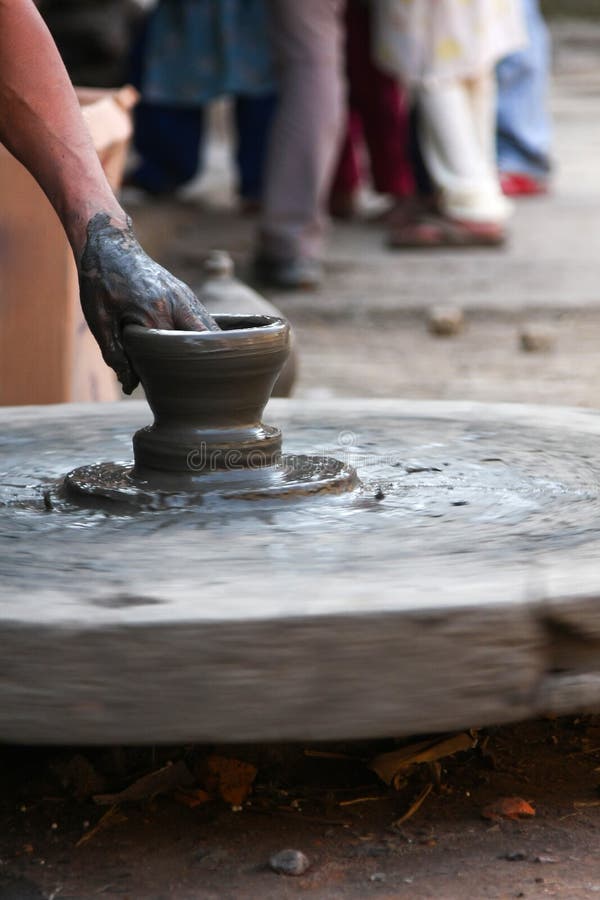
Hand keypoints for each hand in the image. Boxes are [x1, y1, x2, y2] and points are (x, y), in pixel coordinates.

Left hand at [78, 213, 217, 393]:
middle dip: (206, 364)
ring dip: (210, 350)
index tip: (170, 389)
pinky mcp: (186, 293)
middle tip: (202, 385)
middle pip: (205, 342)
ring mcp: (185, 296)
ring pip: (210, 330)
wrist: (109, 244)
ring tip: (208, 372)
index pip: (174, 354)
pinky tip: (204, 351)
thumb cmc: (100, 281)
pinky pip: (206, 319)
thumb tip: (130, 385)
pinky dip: (207, 337)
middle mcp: (177, 304)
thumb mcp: (99, 319)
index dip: (174, 374)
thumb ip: (115, 353)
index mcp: (154, 312)